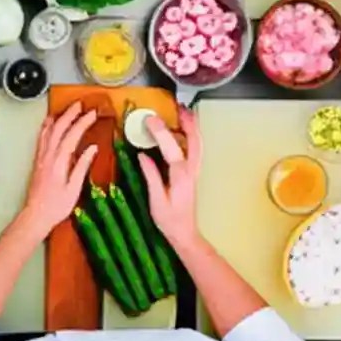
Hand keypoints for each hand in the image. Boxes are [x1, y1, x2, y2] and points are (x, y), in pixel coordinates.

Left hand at [19, 102, 98, 239]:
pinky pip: (42, 138)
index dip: (82, 122)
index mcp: (59, 161)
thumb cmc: (56, 206)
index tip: (92, 113)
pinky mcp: (37, 160)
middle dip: (70, 114)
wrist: (36, 214)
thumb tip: (92, 148)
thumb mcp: (74, 188)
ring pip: (48, 130)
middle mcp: (48, 155)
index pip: (72, 135)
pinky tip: (50, 123)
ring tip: (68, 109)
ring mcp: (41, 156)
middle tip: (81, 105)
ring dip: (59, 117)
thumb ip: (82, 166)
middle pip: (58, 128)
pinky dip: (47, 127)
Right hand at [138, 106, 200, 247]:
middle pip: (194, 141)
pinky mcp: (192, 172)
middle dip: (187, 122)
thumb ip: (151, 176)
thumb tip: (143, 156)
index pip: (172, 149)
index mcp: (180, 177)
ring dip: (192, 126)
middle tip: (177, 107)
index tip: (150, 119)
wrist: (185, 233)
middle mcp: (191, 170)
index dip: (162, 133)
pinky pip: (195, 149)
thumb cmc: (169, 220)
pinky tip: (182, 130)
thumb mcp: (156, 200)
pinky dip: (191, 135)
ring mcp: (194, 170)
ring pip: (198, 143)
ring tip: (183, 112)